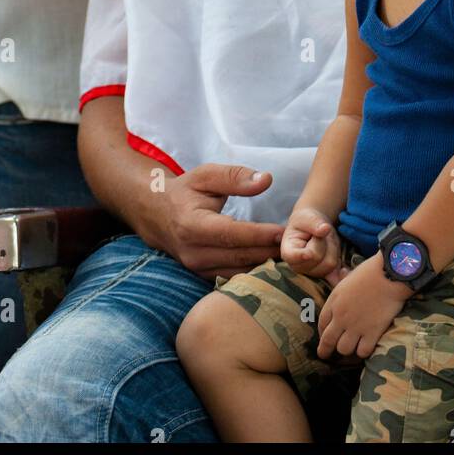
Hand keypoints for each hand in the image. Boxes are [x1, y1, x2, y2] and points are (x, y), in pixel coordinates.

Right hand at [136, 162, 283, 280]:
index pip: (232, 234)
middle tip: (297, 245)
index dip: (259, 234)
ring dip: (265, 266)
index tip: (284, 230)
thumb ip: (235, 177)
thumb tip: (265, 180)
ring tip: (290, 255)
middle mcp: (194, 252)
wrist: (157, 215)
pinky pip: (233, 279)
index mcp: (192, 225)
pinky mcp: (203, 277)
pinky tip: (274, 264)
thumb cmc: (186, 192)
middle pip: (238, 257)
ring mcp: (197, 269)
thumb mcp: (206, 175)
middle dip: (269, 251)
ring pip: (238, 272)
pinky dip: (255, 274)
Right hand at [281, 207, 347, 281]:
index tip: (308, 253)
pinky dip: (342, 276)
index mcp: (288, 252)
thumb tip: (325, 229)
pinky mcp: (326, 276)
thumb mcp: (307, 217)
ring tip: (326, 241)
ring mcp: (312, 273)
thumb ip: (314, 223)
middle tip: (320, 234)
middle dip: (322, 242)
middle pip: (317, 258)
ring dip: (333, 249)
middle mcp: (298, 267)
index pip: (293, 257)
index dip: (301, 256)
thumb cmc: (307, 222)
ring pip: (330, 264)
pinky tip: (344, 270)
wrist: (314, 229)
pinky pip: (337, 279)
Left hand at [316, 253, 411, 360]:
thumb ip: (342, 283)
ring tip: (352, 348)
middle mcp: (341, 317)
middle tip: (325, 355)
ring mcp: (356, 326)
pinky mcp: (372, 333)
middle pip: (328, 341)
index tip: (324, 337)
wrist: (389, 275)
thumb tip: (341, 275)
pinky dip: (364, 351)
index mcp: (334, 301)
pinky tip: (366, 347)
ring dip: (347, 350)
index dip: (321, 333)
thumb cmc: (371, 271)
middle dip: (324, 350)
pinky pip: (363, 351)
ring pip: (343, 349)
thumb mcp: (349, 276)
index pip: (321, 323)